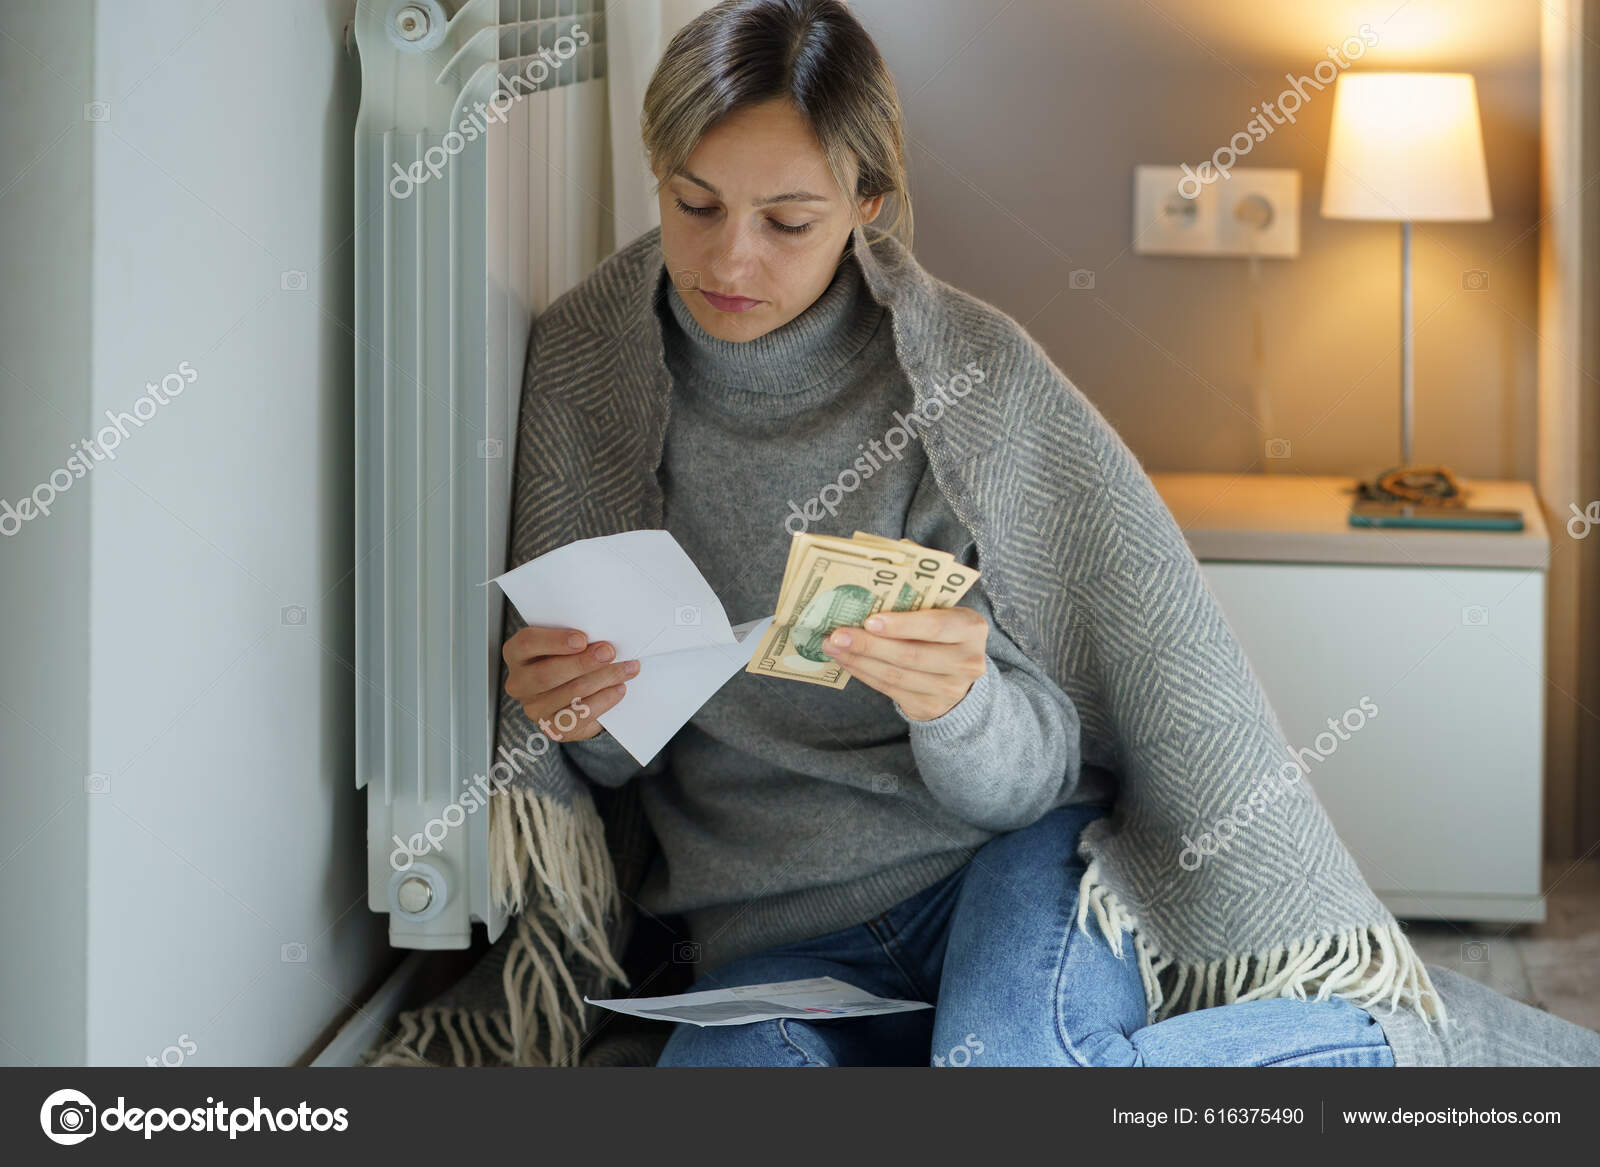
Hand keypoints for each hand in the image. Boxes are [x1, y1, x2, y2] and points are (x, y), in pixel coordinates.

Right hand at [502, 625, 639, 741]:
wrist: (575, 695)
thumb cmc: (568, 659)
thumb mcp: (566, 643)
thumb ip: (576, 638)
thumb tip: (601, 637)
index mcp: (516, 653)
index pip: (527, 644)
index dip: (554, 641)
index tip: (582, 639)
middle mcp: (519, 683)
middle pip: (547, 673)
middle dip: (582, 662)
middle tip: (609, 652)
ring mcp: (534, 708)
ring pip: (570, 693)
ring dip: (603, 678)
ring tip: (627, 668)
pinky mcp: (554, 728)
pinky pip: (580, 716)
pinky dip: (604, 700)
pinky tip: (619, 688)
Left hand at [821, 607, 988, 720]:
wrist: (960, 676)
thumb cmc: (943, 635)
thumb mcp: (943, 615)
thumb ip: (916, 609)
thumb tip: (863, 603)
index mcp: (971, 629)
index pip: (935, 627)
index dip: (901, 625)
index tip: (869, 621)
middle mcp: (966, 662)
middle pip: (910, 654)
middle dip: (869, 644)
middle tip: (837, 634)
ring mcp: (949, 689)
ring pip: (896, 675)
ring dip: (859, 660)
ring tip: (833, 647)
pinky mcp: (929, 707)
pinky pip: (890, 689)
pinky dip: (864, 673)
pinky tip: (846, 661)